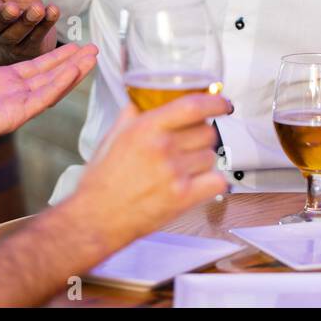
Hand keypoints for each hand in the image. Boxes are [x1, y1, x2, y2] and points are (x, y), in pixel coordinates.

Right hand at [0, 0, 59, 64]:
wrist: (29, 23)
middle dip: (4, 16)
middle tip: (13, 7)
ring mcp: (10, 38)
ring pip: (17, 32)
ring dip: (28, 21)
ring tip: (39, 9)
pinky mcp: (29, 45)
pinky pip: (37, 36)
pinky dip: (46, 25)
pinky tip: (54, 11)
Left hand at [0, 6, 97, 153]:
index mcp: (2, 80)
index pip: (37, 67)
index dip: (56, 56)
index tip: (74, 44)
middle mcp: (14, 92)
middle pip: (51, 75)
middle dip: (73, 62)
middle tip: (94, 48)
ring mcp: (18, 104)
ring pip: (53, 85)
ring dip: (74, 71)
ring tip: (93, 57)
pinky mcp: (17, 114)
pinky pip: (44, 97)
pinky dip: (61, 83)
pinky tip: (75, 69)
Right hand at [68, 94, 230, 252]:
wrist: (97, 218)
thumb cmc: (101, 183)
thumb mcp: (110, 140)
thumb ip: (129, 119)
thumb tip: (139, 105)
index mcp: (145, 129)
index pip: (192, 106)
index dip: (214, 102)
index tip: (223, 104)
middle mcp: (162, 147)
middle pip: (206, 132)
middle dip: (201, 137)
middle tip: (189, 146)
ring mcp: (174, 172)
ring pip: (211, 156)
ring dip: (203, 162)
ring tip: (183, 170)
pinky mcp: (183, 197)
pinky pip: (217, 181)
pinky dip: (212, 182)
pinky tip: (198, 184)